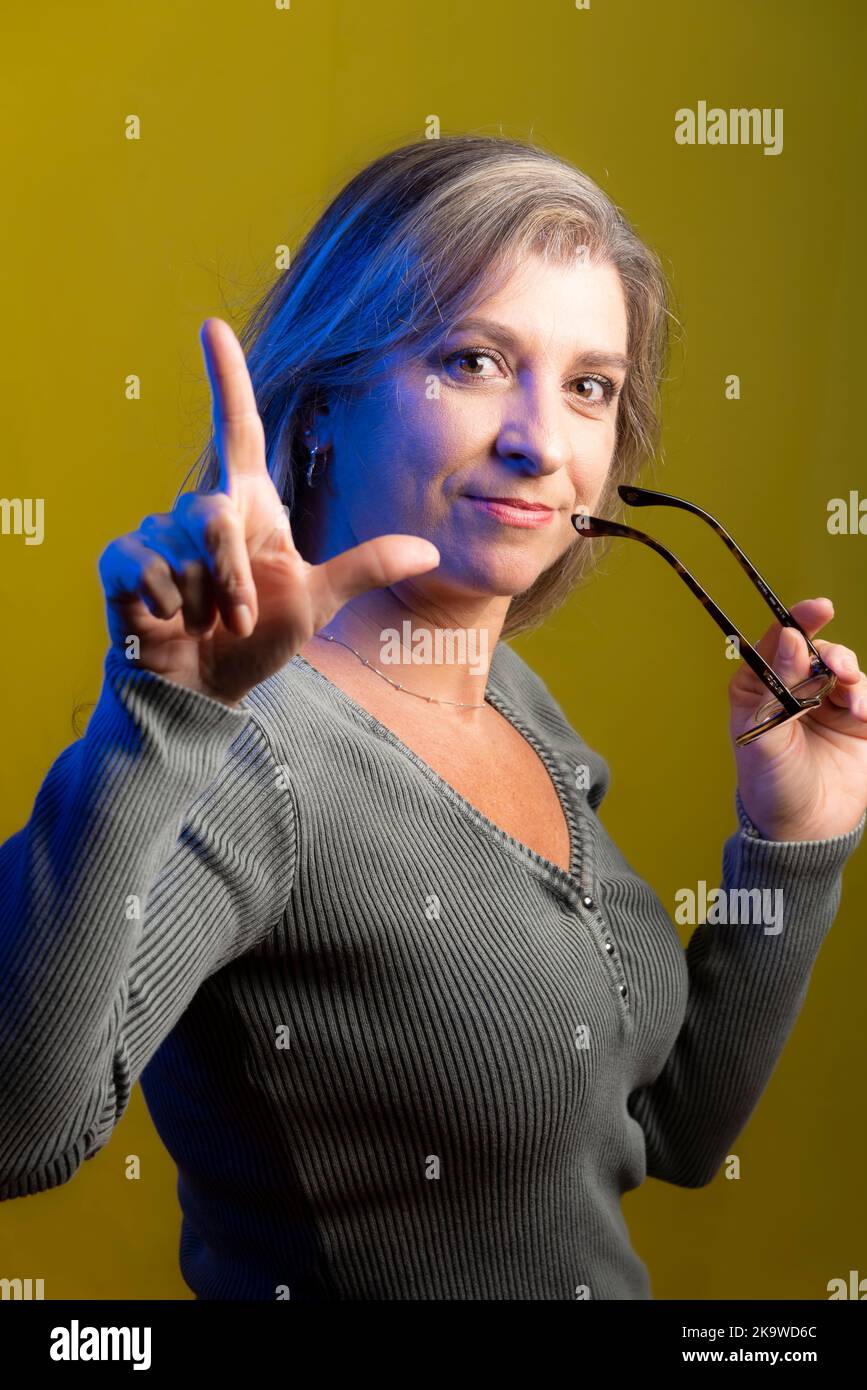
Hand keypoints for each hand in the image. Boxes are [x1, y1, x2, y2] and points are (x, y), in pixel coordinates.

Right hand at [98, 318, 439, 705]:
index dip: (226, 377)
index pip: (238, 427)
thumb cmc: (255, 640)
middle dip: (229, 576)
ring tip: (202, 624)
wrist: (203, 687)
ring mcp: (157, 532)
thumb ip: (365, 568)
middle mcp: (201, 508)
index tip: (213, 326)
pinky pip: (143, 566)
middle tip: (240, 620)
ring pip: (181, 550)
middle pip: (212, 513)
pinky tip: (164, 619)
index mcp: (248, 505)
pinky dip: (162, 601)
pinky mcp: (122, 560)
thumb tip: (431, 551)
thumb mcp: (317, 602)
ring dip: (202, 600)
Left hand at [728, 597, 866, 839]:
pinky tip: (863, 716)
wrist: (805, 830)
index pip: (778, 641)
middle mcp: (793, 690)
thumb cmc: (771, 784)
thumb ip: (780, 684)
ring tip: (854, 707)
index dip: (798, 619)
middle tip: (838, 671)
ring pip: (845, 670)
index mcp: (759, 686)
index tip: (819, 609)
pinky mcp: (856, 721)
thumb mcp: (767, 732)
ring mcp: (826, 704)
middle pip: (818, 650)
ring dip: (852, 680)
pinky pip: (866, 694)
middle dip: (832, 655)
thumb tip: (790, 636)